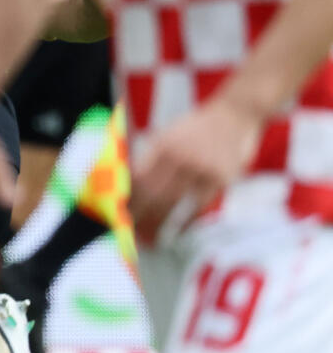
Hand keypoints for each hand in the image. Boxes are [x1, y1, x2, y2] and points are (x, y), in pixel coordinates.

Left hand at [131, 97, 266, 242]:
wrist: (235, 113)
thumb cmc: (197, 128)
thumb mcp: (168, 135)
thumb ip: (150, 159)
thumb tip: (128, 185)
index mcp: (161, 145)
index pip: (137, 178)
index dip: (126, 198)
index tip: (117, 213)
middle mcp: (180, 156)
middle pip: (152, 193)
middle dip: (137, 215)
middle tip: (126, 232)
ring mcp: (201, 168)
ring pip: (174, 202)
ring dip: (158, 223)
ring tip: (147, 239)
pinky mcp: (221, 178)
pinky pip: (199, 205)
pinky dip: (185, 221)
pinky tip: (175, 232)